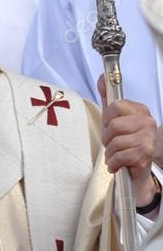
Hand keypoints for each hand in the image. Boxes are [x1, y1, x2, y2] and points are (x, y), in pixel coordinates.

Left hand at [98, 74, 157, 206]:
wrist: (136, 173)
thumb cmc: (125, 146)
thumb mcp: (115, 120)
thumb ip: (108, 99)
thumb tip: (102, 77)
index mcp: (140, 111)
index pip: (115, 106)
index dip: (107, 120)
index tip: (111, 129)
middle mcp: (148, 122)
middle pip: (113, 125)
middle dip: (107, 139)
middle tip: (113, 146)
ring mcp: (148, 138)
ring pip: (115, 142)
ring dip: (110, 153)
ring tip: (116, 156)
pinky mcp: (145, 154)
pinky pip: (119, 156)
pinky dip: (114, 163)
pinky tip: (118, 165)